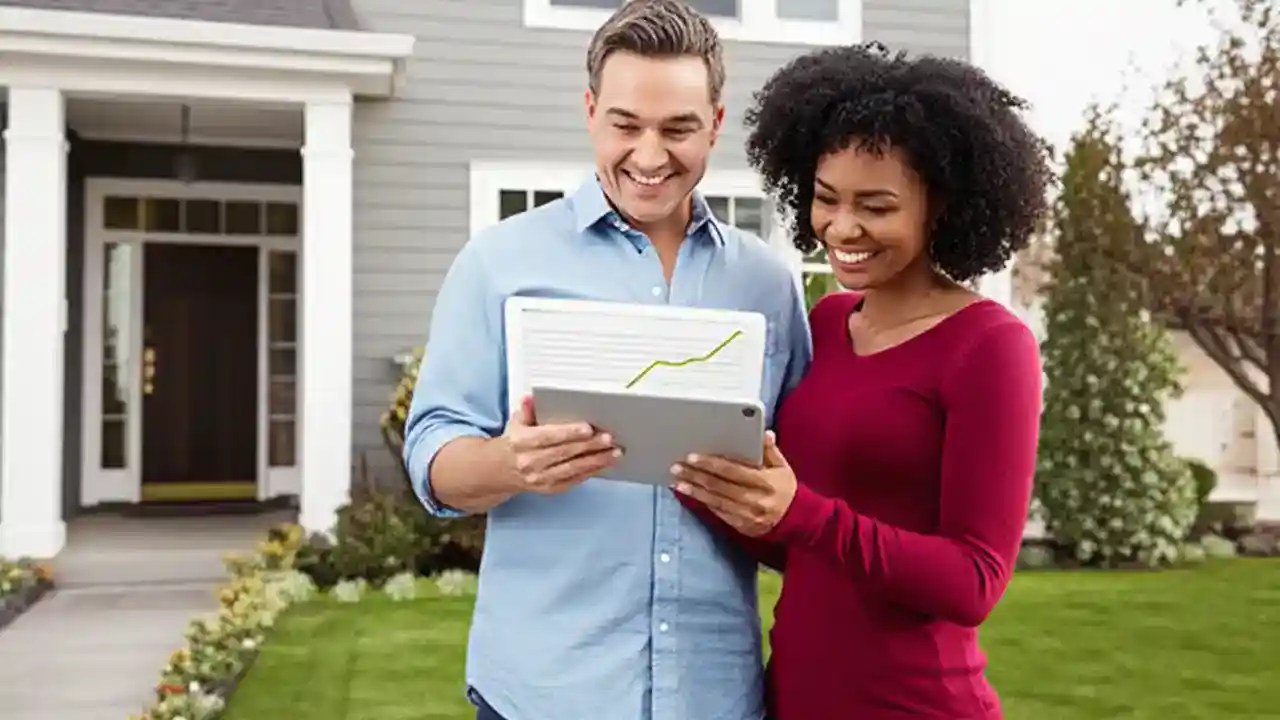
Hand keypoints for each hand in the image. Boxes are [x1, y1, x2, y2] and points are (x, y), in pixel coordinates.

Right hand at [500, 395, 619, 494]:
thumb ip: (527, 410)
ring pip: (572, 469)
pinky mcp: (549, 489)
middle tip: (609, 439)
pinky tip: (603, 464)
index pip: (548, 436)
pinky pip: (573, 480)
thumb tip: (531, 397)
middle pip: (564, 453)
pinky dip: (590, 472)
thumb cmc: (514, 443)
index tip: (588, 428)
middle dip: (589, 446)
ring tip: (614, 453)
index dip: (569, 433)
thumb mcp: (516, 422)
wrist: (501, 471)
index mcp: (521, 442)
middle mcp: (530, 462)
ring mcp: (540, 478)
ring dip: (595, 461)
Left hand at [671, 431, 795, 536]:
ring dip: (694, 491)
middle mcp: (753, 499)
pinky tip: (691, 495)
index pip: (731, 471)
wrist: (797, 520)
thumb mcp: (783, 467)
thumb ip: (770, 450)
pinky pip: (718, 512)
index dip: (710, 464)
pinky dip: (703, 503)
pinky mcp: (740, 525)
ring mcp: (745, 514)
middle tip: (677, 467)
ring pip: (714, 501)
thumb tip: (764, 433)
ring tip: (677, 482)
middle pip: (718, 486)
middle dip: (695, 475)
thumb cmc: (786, 489)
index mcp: (764, 482)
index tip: (692, 457)